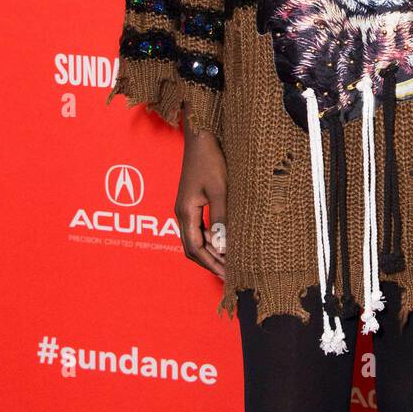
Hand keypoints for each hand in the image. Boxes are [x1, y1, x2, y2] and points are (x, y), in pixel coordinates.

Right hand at [175, 122, 227, 281]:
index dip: (211, 264)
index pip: (195, 249)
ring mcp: (186, 206)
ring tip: (229, 262)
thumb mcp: (220, 189)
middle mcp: (182, 212)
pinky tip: (223, 241)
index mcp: (185, 211)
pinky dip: (210, 239)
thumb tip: (225, 244)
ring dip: (210, 252)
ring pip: (195, 239)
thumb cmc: (210, 159)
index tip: (227, 275)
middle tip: (230, 274)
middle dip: (210, 263)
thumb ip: (221, 217)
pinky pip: (198, 227)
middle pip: (192, 248)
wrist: (201, 135)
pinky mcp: (192, 200)